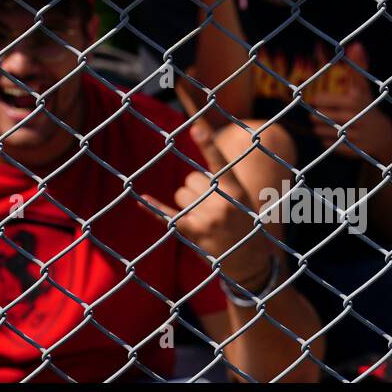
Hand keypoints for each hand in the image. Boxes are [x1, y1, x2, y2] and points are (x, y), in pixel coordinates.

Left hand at [138, 119, 269, 284]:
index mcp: (236, 191)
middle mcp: (221, 203)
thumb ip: (224, 182)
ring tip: (205, 217)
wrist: (251, 264)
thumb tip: (198, 168)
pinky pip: (168, 215)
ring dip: (187, 203)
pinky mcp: (193, 233)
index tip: (196, 127)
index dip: (208, 144)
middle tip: (211, 205)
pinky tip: (140, 199)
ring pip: (181, 194)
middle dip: (196, 188)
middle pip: (191, 178)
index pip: (220, 162)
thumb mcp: (244, 201)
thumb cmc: (247, 226)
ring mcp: (206, 219)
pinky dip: (154, 208)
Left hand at [310, 43, 391, 162]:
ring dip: (319, 129)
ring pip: (323, 131)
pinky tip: (331, 137)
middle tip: (315, 116)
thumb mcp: (362, 88)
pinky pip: (330, 146)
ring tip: (321, 126)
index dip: (317, 101)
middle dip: (316, 116)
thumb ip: (357, 68)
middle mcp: (356, 118)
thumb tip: (356, 45)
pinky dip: (327, 142)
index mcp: (355, 100)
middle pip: (321, 117)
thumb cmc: (367, 106)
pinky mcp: (355, 150)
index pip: (323, 100)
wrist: (384, 136)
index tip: (313, 101)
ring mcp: (356, 135)